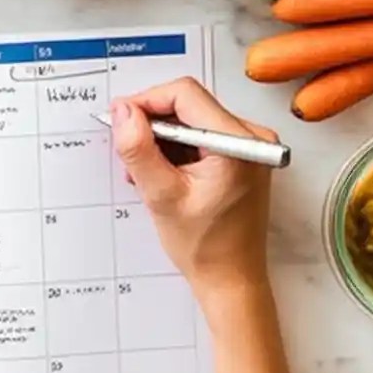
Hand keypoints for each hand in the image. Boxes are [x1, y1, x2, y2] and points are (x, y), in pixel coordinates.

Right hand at [111, 78, 276, 315]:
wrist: (230, 277)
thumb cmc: (206, 246)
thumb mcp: (161, 196)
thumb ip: (139, 150)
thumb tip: (123, 113)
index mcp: (239, 144)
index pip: (185, 95)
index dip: (145, 102)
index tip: (120, 119)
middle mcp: (252, 137)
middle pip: (188, 105)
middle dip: (151, 126)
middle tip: (130, 155)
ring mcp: (249, 145)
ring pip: (190, 120)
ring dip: (160, 140)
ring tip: (146, 173)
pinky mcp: (241, 154)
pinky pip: (199, 135)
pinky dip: (174, 149)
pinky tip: (162, 175)